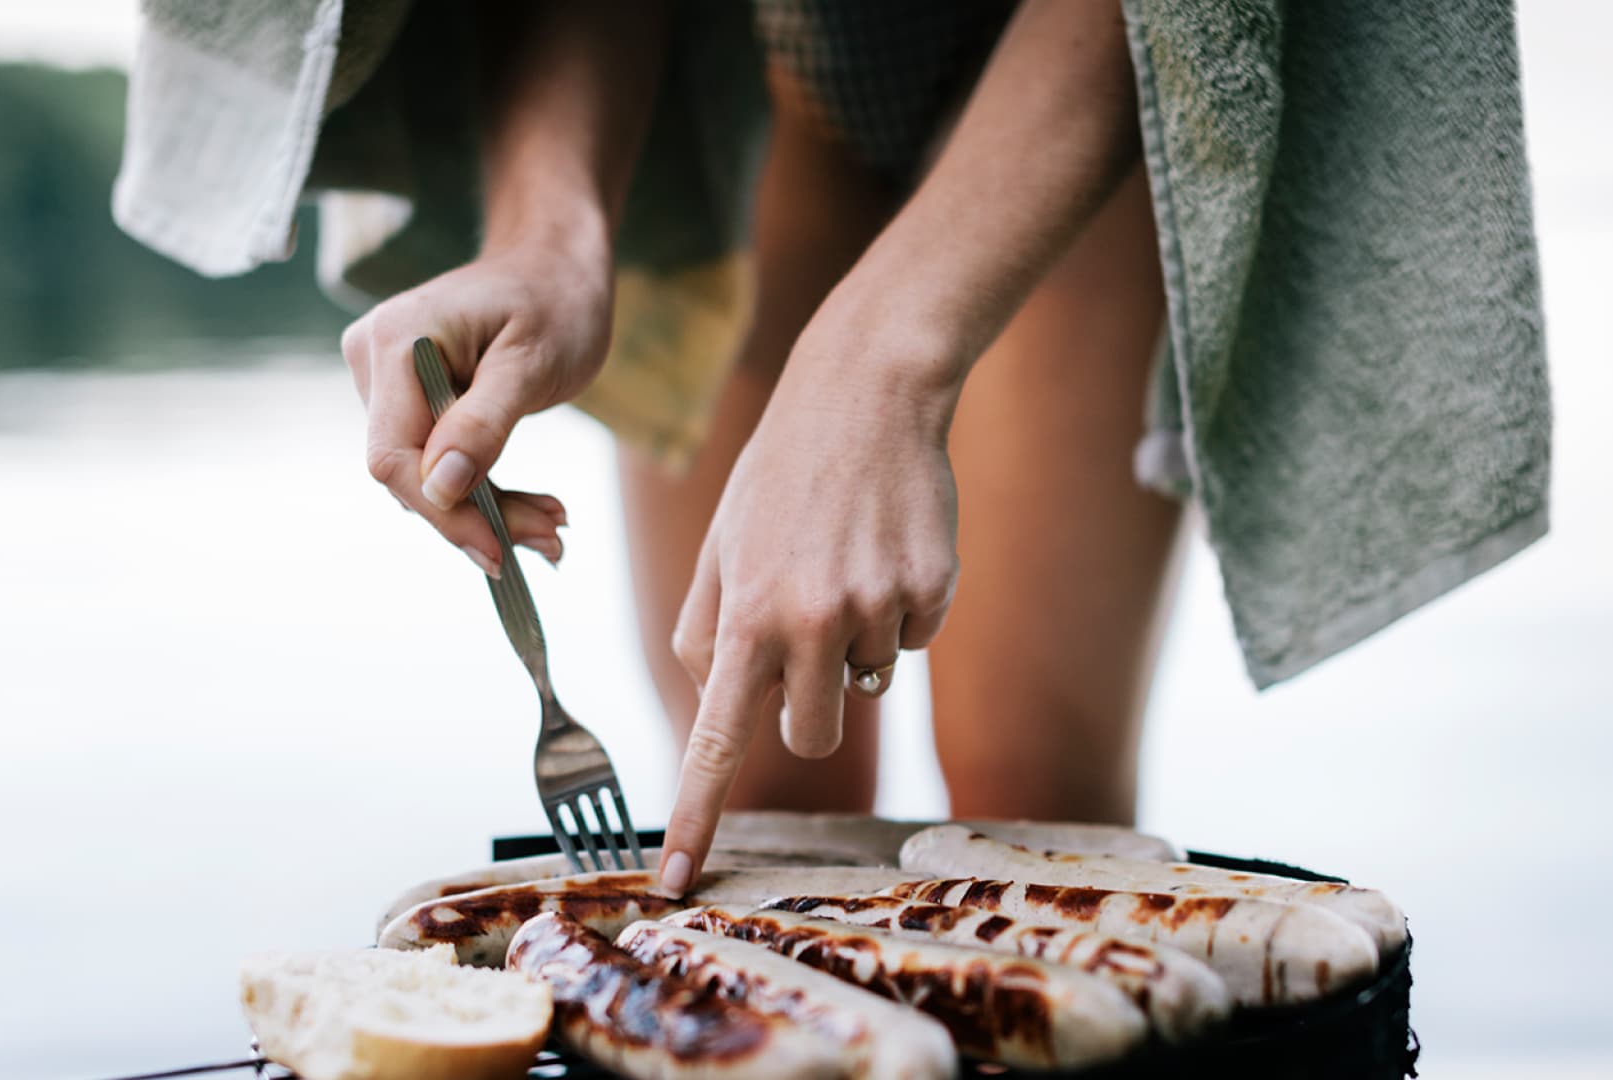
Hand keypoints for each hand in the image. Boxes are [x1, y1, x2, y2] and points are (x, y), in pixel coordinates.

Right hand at [340, 243, 611, 573]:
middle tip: (553, 538)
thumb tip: (442, 487)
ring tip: (554, 524)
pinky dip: (486, 490)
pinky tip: (534, 508)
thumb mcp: (532, 363)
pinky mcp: (408, 398)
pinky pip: (438, 460)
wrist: (554, 263)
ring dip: (491, 510)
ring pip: (427, 475)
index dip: (442, 513)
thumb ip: (484, 423)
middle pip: (411, 472)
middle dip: (480, 516)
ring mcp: (386, 380)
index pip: (394, 456)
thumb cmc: (554, 299)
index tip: (497, 552)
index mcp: (396, 342)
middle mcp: (374, 359)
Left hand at [659, 324, 962, 892]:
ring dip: (855, 648)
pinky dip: (901, 610)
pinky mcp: (936, 590)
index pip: (718, 741)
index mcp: (746, 616)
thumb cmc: (779, 475)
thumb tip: (721, 712)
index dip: (698, 816)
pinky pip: (915, 641)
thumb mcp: (721, 546)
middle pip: (813, 736)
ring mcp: (880, 608)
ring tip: (845, 564)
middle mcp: (814, 621)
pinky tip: (886, 549)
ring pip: (868, 686)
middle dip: (808, 707)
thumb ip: (708, 636)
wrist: (868, 393)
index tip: (677, 878)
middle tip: (804, 631)